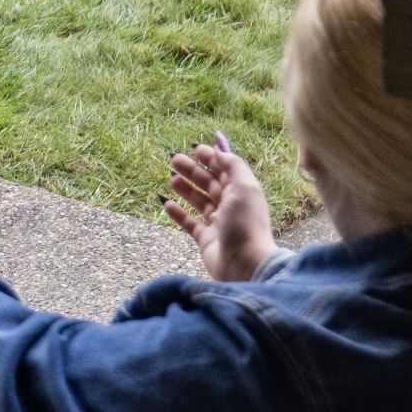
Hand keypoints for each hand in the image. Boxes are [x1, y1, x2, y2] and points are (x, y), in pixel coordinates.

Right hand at [162, 132, 278, 282]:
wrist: (245, 264)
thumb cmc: (246, 223)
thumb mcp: (245, 187)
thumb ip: (233, 165)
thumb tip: (219, 148)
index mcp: (242, 192)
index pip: (225, 170)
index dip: (211, 159)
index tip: (195, 148)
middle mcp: (231, 206)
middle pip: (210, 184)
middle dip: (193, 171)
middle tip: (173, 159)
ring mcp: (218, 224)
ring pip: (199, 202)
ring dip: (186, 189)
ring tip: (171, 178)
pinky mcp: (206, 240)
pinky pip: (189, 223)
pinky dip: (178, 213)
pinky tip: (166, 203)